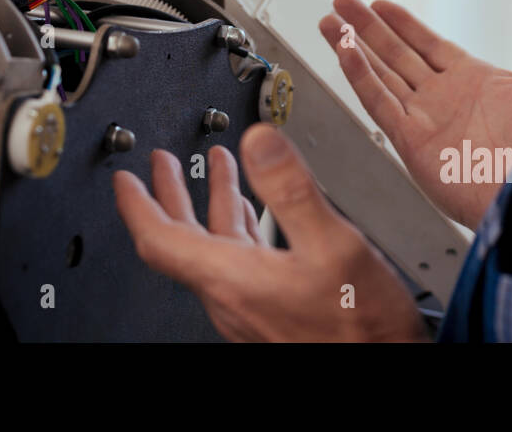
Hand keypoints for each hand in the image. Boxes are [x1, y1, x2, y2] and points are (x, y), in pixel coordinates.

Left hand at [113, 124, 426, 341]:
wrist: (386, 372)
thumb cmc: (362, 331)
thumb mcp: (333, 245)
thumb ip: (291, 189)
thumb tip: (259, 140)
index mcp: (232, 278)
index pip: (159, 239)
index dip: (137, 204)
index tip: (125, 178)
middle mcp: (232, 297)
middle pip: (181, 242)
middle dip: (170, 196)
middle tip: (159, 163)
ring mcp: (250, 308)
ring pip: (213, 250)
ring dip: (210, 206)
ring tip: (213, 168)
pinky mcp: (271, 313)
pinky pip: (239, 263)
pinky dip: (237, 227)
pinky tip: (251, 214)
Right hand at [318, 0, 511, 227]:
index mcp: (475, 82)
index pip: (429, 44)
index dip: (403, 24)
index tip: (379, 3)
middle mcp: (445, 99)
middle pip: (396, 55)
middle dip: (367, 27)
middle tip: (342, 2)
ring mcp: (426, 120)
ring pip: (380, 75)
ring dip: (352, 47)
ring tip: (328, 22)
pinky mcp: (412, 143)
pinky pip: (379, 103)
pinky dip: (360, 77)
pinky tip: (345, 52)